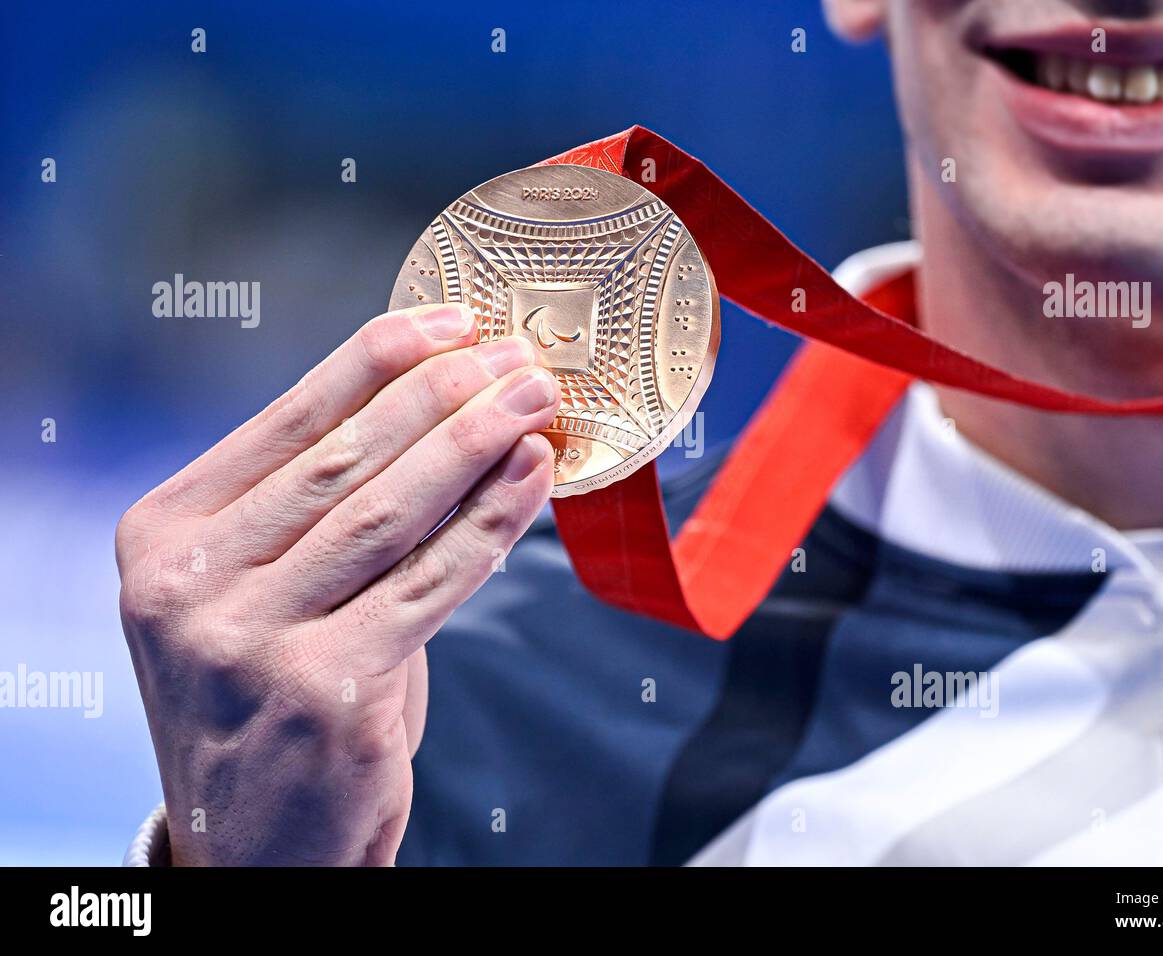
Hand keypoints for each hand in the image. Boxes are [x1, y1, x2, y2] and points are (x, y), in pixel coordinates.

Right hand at [115, 303, 558, 864]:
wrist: (254, 843)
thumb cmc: (266, 698)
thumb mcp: (255, 592)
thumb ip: (316, 510)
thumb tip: (434, 408)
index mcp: (163, 536)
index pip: (286, 422)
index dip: (376, 361)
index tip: (450, 320)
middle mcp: (188, 584)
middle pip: (343, 461)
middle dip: (442, 398)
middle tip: (514, 358)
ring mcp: (249, 640)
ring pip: (388, 514)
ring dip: (474, 447)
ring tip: (534, 404)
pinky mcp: (324, 690)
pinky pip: (431, 585)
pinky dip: (490, 524)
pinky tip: (530, 480)